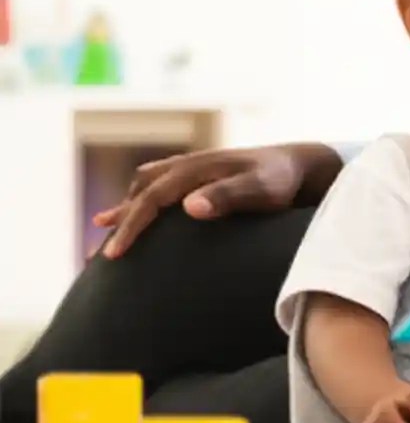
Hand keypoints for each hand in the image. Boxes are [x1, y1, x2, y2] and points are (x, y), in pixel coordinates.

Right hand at [94, 143, 343, 258]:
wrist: (297, 165)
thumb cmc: (280, 181)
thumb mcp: (259, 189)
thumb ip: (227, 196)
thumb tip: (189, 207)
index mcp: (195, 169)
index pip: (151, 199)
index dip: (131, 226)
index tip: (115, 254)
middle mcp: (187, 166)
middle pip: (140, 193)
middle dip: (120, 223)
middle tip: (99, 257)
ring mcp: (190, 170)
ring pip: (144, 188)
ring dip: (124, 208)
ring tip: (103, 231)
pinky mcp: (197, 178)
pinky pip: (157, 188)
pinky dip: (139, 201)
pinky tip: (129, 212)